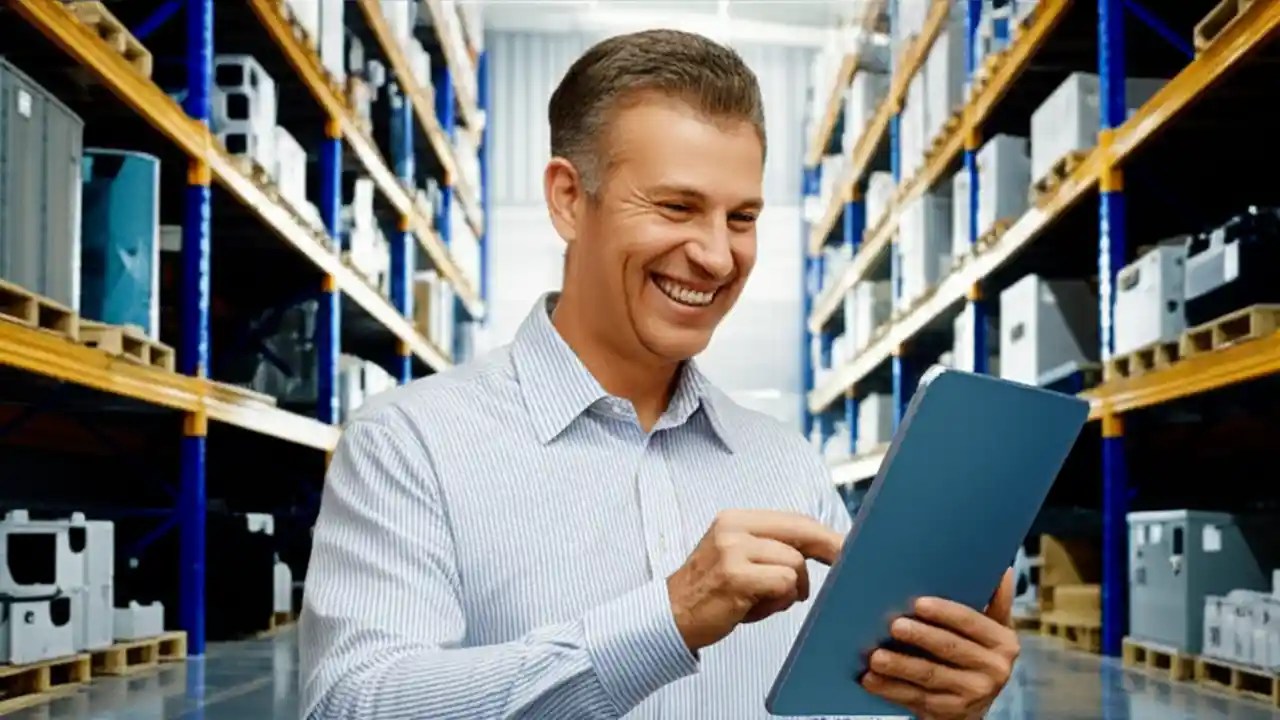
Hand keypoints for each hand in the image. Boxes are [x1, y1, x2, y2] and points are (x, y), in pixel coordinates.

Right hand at [666, 509, 843, 651]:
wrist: (669, 615)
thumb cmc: (711, 593)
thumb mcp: (736, 557)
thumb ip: (770, 548)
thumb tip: (821, 548)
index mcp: (734, 519)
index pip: (792, 519)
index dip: (822, 533)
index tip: (845, 546)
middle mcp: (733, 528)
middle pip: (801, 531)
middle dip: (830, 548)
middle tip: (848, 564)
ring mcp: (733, 550)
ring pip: (794, 563)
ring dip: (791, 589)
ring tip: (766, 601)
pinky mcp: (735, 576)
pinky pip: (783, 583)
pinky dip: (779, 601)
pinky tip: (755, 609)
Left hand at [861, 568, 1018, 719]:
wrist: (975, 702)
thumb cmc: (976, 652)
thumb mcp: (992, 630)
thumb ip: (996, 602)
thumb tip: (1004, 570)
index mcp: (1003, 642)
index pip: (971, 622)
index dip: (945, 612)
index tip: (918, 603)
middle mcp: (994, 670)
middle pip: (949, 649)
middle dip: (920, 637)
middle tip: (893, 625)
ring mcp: (972, 695)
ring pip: (930, 676)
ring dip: (900, 666)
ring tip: (875, 656)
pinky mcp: (949, 712)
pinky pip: (916, 699)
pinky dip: (891, 689)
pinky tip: (870, 680)